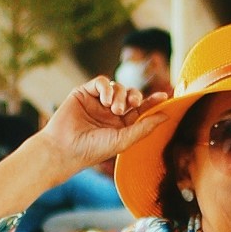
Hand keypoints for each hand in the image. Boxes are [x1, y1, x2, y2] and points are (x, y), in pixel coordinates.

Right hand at [43, 74, 179, 176]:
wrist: (64, 148)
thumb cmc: (93, 149)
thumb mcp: (124, 140)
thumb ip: (145, 127)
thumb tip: (166, 115)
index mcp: (121, 124)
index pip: (140, 109)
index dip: (152, 102)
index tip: (165, 96)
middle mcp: (109, 112)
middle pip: (130, 95)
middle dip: (135, 96)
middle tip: (134, 104)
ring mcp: (97, 101)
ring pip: (117, 87)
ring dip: (119, 95)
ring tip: (113, 108)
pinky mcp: (84, 92)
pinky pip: (101, 82)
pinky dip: (106, 88)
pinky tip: (105, 100)